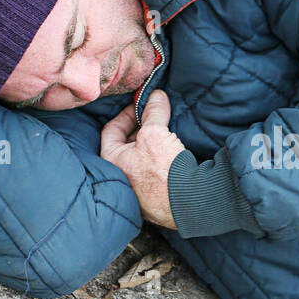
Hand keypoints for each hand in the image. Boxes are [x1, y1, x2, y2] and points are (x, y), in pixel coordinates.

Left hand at [99, 89, 185, 229]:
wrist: (187, 203)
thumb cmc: (163, 171)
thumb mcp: (155, 133)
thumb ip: (153, 112)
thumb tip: (156, 95)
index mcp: (111, 160)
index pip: (111, 129)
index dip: (126, 113)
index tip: (141, 106)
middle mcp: (120, 176)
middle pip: (126, 144)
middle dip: (141, 129)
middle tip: (156, 118)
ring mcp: (136, 189)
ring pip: (141, 158)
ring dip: (152, 145)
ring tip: (167, 134)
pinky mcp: (153, 197)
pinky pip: (152, 172)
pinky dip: (160, 160)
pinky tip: (173, 154)